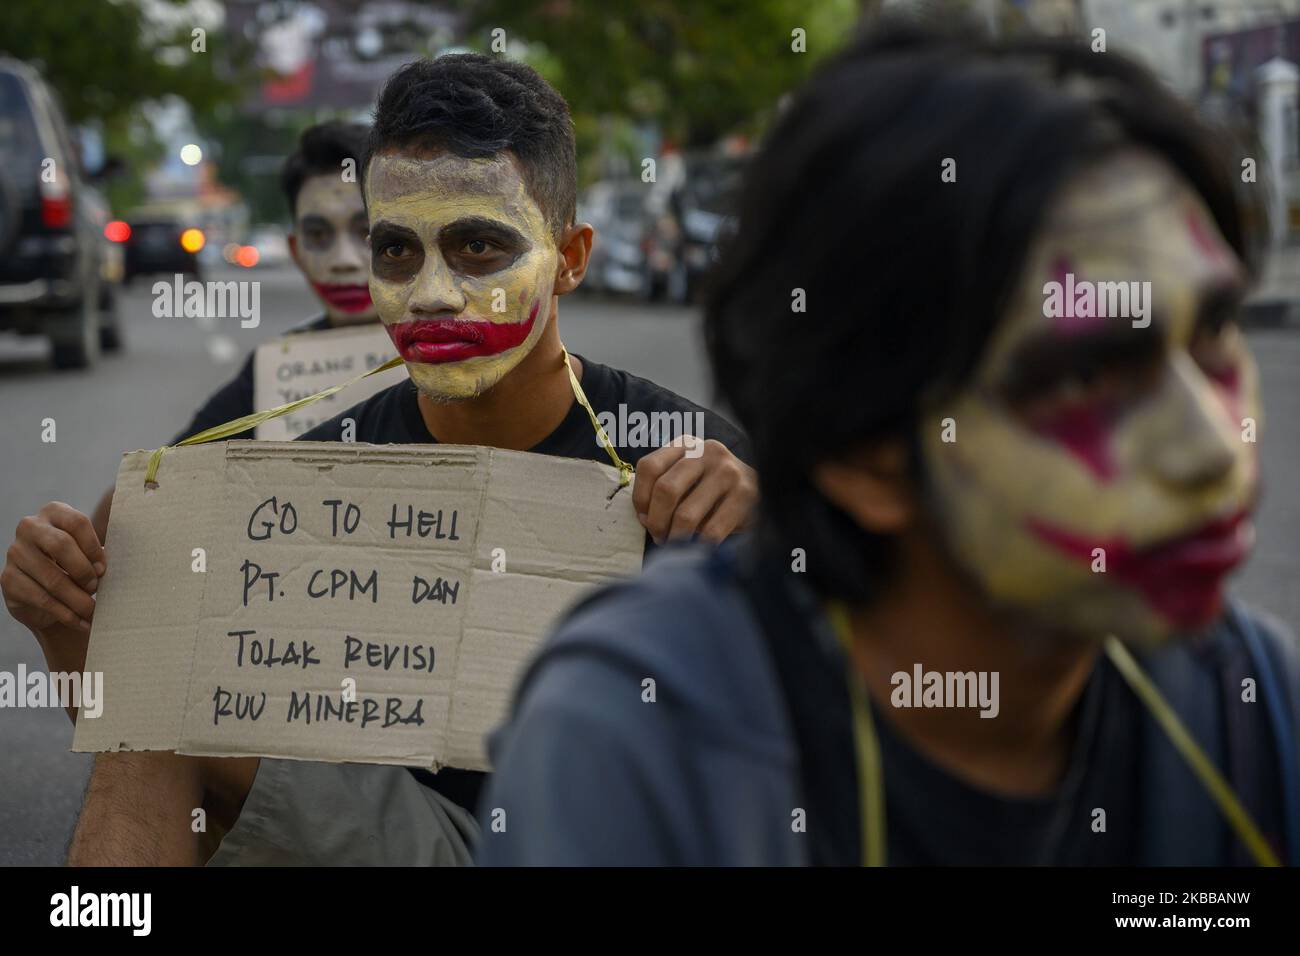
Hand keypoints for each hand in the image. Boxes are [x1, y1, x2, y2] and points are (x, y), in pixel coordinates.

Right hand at [2, 501, 104, 677]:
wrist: (45, 595)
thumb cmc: (75, 567)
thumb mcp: (88, 555)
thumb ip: (99, 556)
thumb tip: (107, 570)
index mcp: (54, 512)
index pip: (77, 522)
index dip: (94, 546)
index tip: (104, 569)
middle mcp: (30, 527)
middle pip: (61, 545)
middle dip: (83, 570)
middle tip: (97, 587)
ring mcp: (15, 552)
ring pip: (51, 577)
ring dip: (77, 598)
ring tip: (93, 610)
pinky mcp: (8, 579)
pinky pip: (41, 598)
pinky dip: (66, 614)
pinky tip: (82, 622)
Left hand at [633, 436, 757, 544]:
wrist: (765, 490)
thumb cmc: (715, 490)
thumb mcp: (689, 478)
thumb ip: (664, 490)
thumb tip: (645, 519)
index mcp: (687, 444)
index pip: (649, 467)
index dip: (640, 497)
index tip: (643, 517)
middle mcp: (707, 452)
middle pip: (666, 490)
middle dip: (656, 522)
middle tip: (659, 537)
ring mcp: (728, 472)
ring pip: (686, 515)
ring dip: (675, 538)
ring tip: (677, 545)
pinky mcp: (745, 495)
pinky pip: (711, 530)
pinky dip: (699, 545)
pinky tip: (699, 547)